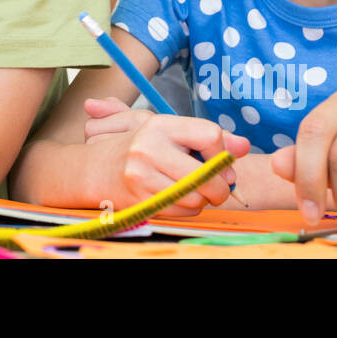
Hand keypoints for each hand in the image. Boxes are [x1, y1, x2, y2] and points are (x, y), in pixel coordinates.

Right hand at [79, 101, 249, 216]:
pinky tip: (180, 198)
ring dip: (203, 199)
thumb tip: (243, 146)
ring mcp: (142, 177)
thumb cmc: (137, 145)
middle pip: (207, 175)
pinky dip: (189, 209)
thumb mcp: (167, 129)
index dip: (222, 151)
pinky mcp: (140, 201)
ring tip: (195, 189)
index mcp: (159, 125)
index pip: (210, 135)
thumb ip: (208, 135)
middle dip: (221, 185)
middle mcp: (149, 149)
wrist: (93, 169)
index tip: (218, 157)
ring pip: (196, 198)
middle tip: (220, 184)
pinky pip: (182, 212)